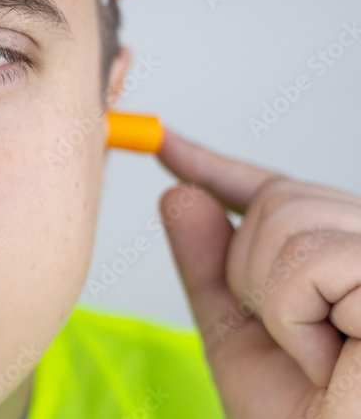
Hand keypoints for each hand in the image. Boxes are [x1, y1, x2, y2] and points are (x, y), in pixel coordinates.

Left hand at [157, 126, 360, 417]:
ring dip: (273, 300)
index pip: (278, 191)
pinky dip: (295, 317)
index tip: (165, 146)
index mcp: (344, 258)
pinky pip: (310, 259)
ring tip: (320, 358)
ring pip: (287, 218)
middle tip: (294, 344)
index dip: (216, 166)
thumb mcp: (242, 338)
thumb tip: (178, 194)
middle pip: (278, 199)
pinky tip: (333, 361)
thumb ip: (211, 267)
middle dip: (249, 271)